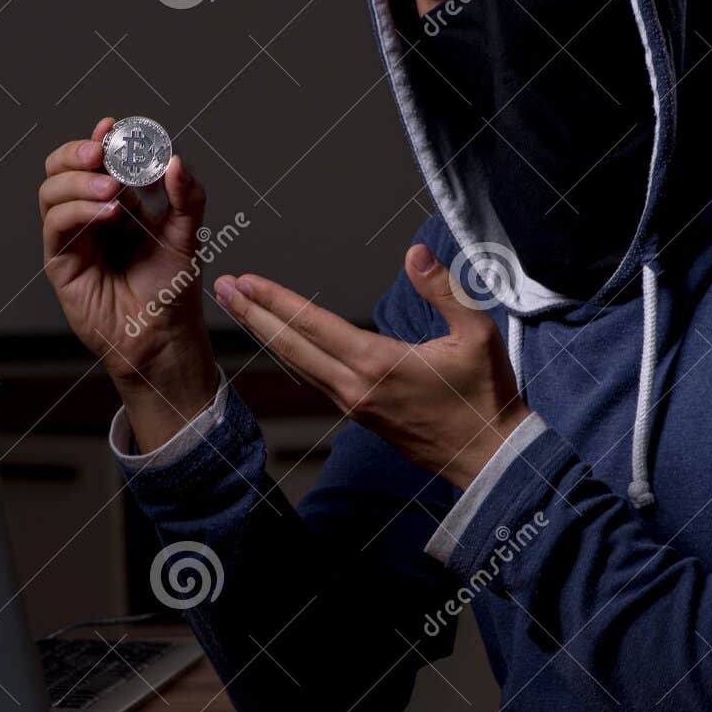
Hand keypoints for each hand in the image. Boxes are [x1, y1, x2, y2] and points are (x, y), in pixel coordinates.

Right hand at [40, 117, 218, 449]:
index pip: (96, 161)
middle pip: (62, 168)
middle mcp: (90, 216)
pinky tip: (106, 212)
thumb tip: (176, 161)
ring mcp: (72, 238)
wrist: (163, 337)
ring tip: (112, 189)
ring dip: (79, 182)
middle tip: (101, 153)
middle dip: (77, 153)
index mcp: (119, 203)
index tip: (112, 127)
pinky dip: (77, 209)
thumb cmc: (172, 291)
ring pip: (51, 191)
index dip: (99, 140)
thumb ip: (186, 197)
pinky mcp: (61, 262)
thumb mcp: (188, 235)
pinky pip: (56, 224)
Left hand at [215, 244, 527, 488]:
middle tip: (222, 287)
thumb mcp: (477, 334)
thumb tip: (414, 254)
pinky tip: (284, 342)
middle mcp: (355, 388)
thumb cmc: (486, 396)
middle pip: (291, 346)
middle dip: (253, 315)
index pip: (314, 325)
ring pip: (299, 365)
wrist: (489, 458)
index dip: (276, 300)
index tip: (245, 280)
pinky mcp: (361, 416)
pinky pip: (316, 380)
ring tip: (242, 309)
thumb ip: (443, 290)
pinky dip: (293, 355)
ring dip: (268, 335)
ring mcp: (354, 406)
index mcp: (377, 364)